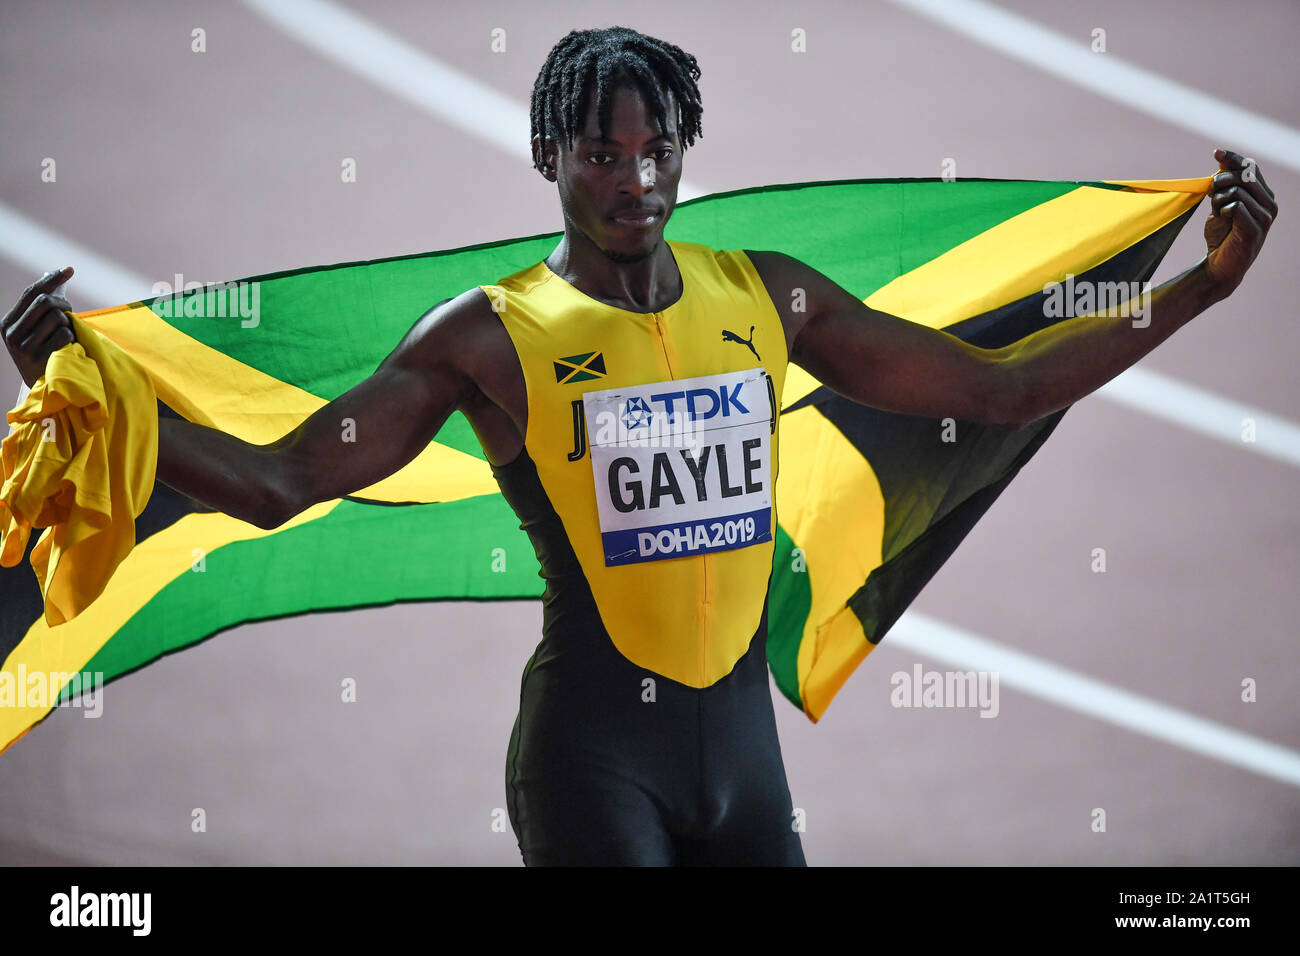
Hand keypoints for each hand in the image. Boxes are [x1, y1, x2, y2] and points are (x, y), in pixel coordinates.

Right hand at [2, 266, 77, 387]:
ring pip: (57, 318)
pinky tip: (67, 348)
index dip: (52, 279)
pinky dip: (72, 338)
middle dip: (64, 304)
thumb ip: (44, 301)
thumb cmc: (44, 351)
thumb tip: (51, 274)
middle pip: (44, 302)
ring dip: (68, 325)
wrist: (45, 387)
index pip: (30, 293)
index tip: (70, 269)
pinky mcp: (40, 358)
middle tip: (70, 313)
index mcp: (8, 322)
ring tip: (65, 336)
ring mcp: (24, 347)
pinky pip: (65, 335)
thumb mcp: (37, 327)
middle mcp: (11, 334)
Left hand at [1204, 148, 1276, 294]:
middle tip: (1211, 194)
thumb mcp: (1220, 204)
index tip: (1216, 152)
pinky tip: (1222, 218)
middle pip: (1244, 176)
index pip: (1251, 168)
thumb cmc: (1221, 234)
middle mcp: (1270, 203)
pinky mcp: (1255, 230)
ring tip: (1217, 212)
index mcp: (1264, 194)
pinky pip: (1237, 208)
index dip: (1233, 158)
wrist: (1219, 265)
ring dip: (1219, 200)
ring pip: (1238, 192)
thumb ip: (1223, 184)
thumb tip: (1220, 158)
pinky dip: (1224, 210)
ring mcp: (1265, 217)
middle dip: (1221, 181)